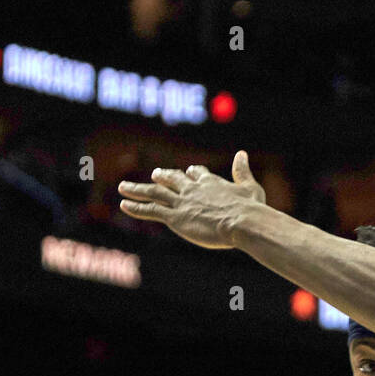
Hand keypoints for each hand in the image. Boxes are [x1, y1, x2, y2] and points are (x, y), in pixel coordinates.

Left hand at [118, 152, 265, 248]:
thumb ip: (242, 171)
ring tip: (124, 187)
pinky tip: (124, 205)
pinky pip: (152, 210)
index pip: (197, 174)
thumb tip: (242, 153)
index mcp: (211, 183)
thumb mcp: (250, 187)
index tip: (189, 173)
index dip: (192, 174)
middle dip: (163, 177)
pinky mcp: (175, 217)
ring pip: (155, 193)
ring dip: (138, 189)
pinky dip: (137, 207)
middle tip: (155, 175)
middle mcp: (192, 189)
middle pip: (173, 179)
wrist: (242, 222)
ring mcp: (182, 203)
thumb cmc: (250, 208)